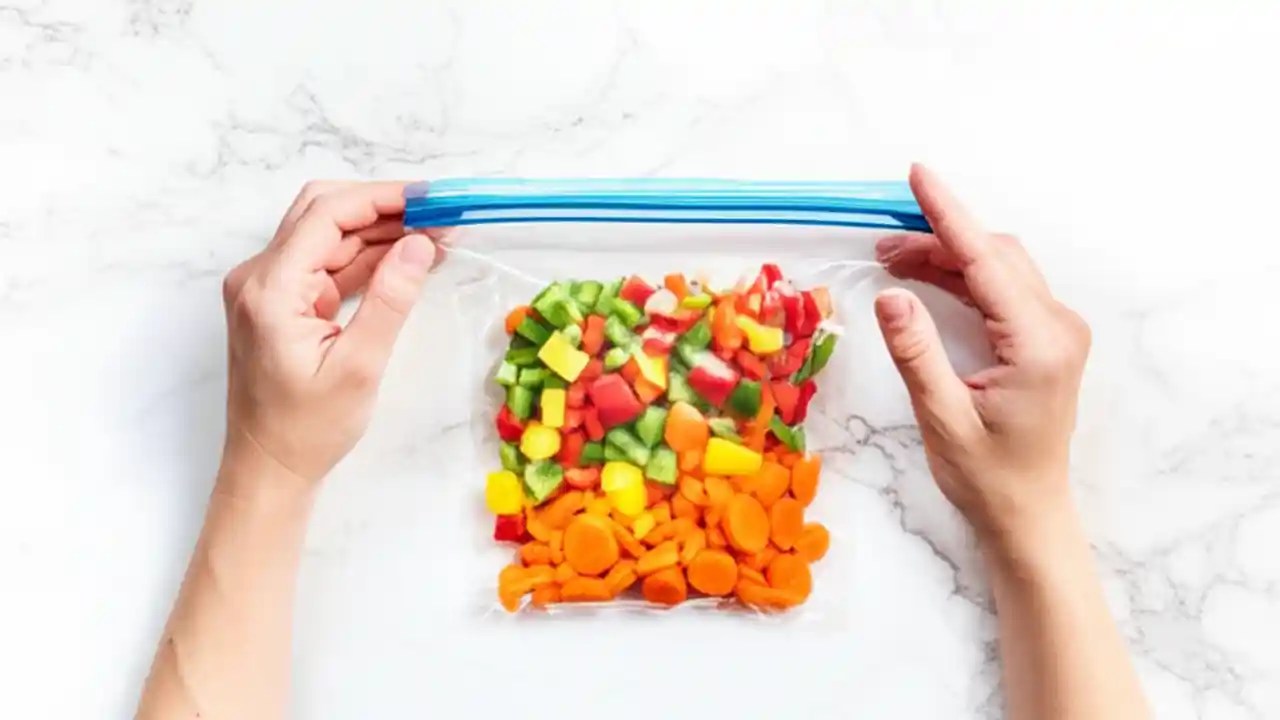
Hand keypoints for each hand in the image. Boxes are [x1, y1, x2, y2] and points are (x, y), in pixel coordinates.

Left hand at [220, 181, 436, 487]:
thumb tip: (420, 243)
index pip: (327, 214)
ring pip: (327, 236)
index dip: (382, 198)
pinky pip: (325, 264)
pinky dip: (366, 258)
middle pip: (323, 212)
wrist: (268, 469)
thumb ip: (391, 299)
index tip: (431, 199)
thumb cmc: (307, 430)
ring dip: (379, 232)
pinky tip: (406, 259)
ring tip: (435, 236)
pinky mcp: (280, 302)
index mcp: (270, 289)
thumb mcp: (359, 366)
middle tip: (438, 214)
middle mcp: (258, 278)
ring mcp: (266, 288)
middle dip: (383, 207)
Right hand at [874, 165, 1090, 554]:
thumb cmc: (987, 476)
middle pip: (993, 256)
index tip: (918, 175)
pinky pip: (1002, 289)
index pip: (986, 261)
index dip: (948, 214)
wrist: (1028, 513)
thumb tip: (892, 296)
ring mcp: (1056, 332)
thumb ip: (917, 354)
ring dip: (948, 256)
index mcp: (1037, 344)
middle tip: (881, 246)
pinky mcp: (1046, 340)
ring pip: (998, 268)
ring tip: (892, 260)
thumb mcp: (942, 418)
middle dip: (937, 238)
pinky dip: (962, 276)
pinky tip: (926, 279)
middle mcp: (1057, 328)